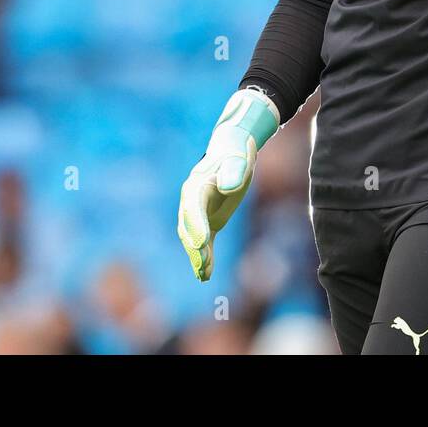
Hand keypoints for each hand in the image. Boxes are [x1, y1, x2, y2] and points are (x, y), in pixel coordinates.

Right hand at [177, 89, 279, 281]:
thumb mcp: (238, 160)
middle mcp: (191, 202)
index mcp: (196, 186)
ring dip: (197, 257)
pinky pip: (204, 242)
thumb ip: (234, 172)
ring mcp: (198, 213)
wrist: (232, 150)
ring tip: (204, 275)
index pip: (193, 209)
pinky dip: (204, 258)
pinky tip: (206, 275)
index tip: (200, 242)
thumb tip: (229, 188)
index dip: (196, 226)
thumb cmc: (236, 154)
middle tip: (203, 265)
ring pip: (193, 239)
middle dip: (195, 247)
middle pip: (189, 228)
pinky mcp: (208, 221)